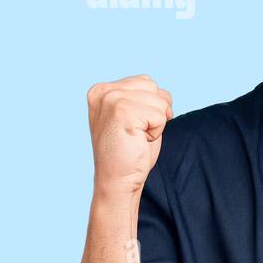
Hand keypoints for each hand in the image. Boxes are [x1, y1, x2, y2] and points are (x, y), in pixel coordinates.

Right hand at [87, 74, 173, 196]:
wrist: (118, 179)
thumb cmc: (130, 150)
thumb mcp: (135, 115)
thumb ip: (143, 96)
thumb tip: (161, 91)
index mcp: (101, 89)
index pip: (147, 82)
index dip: (152, 106)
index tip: (133, 125)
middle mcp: (102, 91)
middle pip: (154, 88)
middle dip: (155, 112)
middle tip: (136, 132)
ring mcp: (110, 99)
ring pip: (159, 101)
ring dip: (156, 122)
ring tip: (136, 136)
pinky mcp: (122, 111)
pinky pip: (160, 115)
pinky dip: (157, 131)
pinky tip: (138, 140)